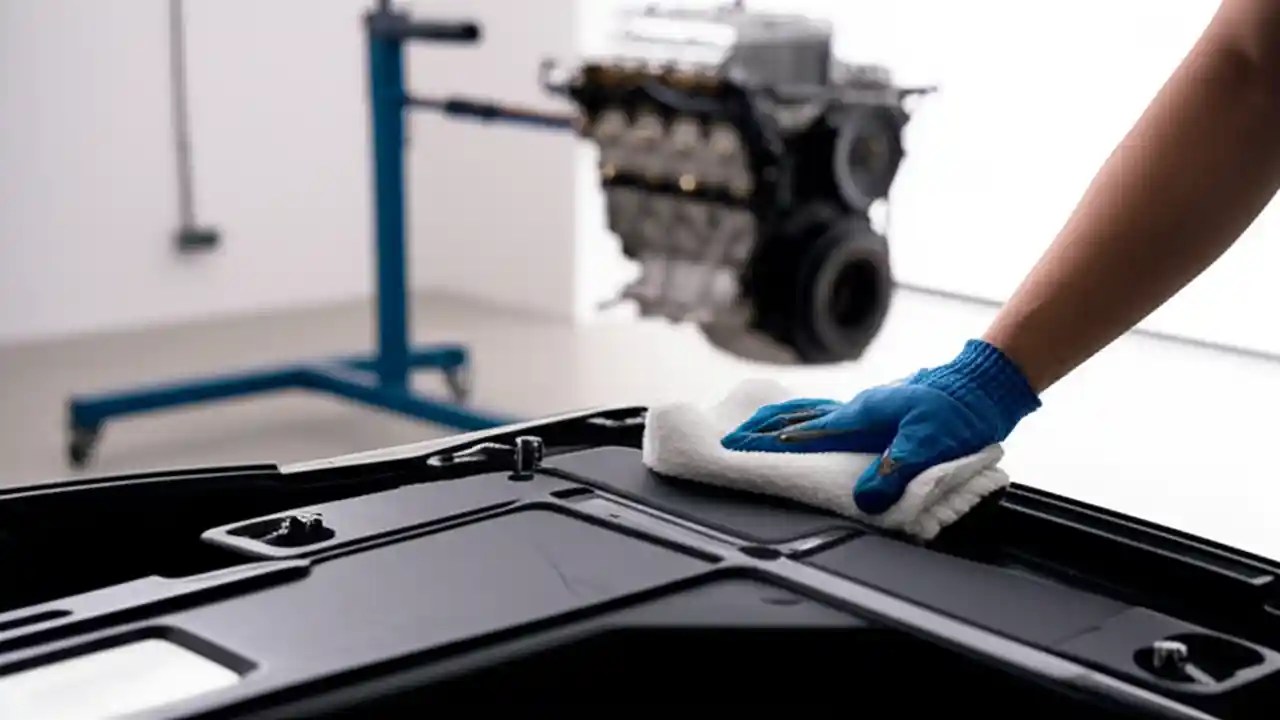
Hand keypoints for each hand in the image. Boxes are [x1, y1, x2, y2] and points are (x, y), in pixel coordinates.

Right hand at [720, 339, 1040, 513]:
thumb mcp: (929, 445)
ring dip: (782, 421)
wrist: (983, 384)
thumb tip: (865, 501)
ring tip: (759, 428)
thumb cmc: (959, 412)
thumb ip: (895, 471)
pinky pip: (830, 413)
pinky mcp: (879, 410)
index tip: (733, 448)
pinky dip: (807, 416)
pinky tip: (809, 422)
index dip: (766, 444)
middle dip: (763, 429)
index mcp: (858, 418)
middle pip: (798, 418)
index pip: (801, 434)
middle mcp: (855, 410)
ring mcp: (866, 408)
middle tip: (733, 438)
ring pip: (812, 412)